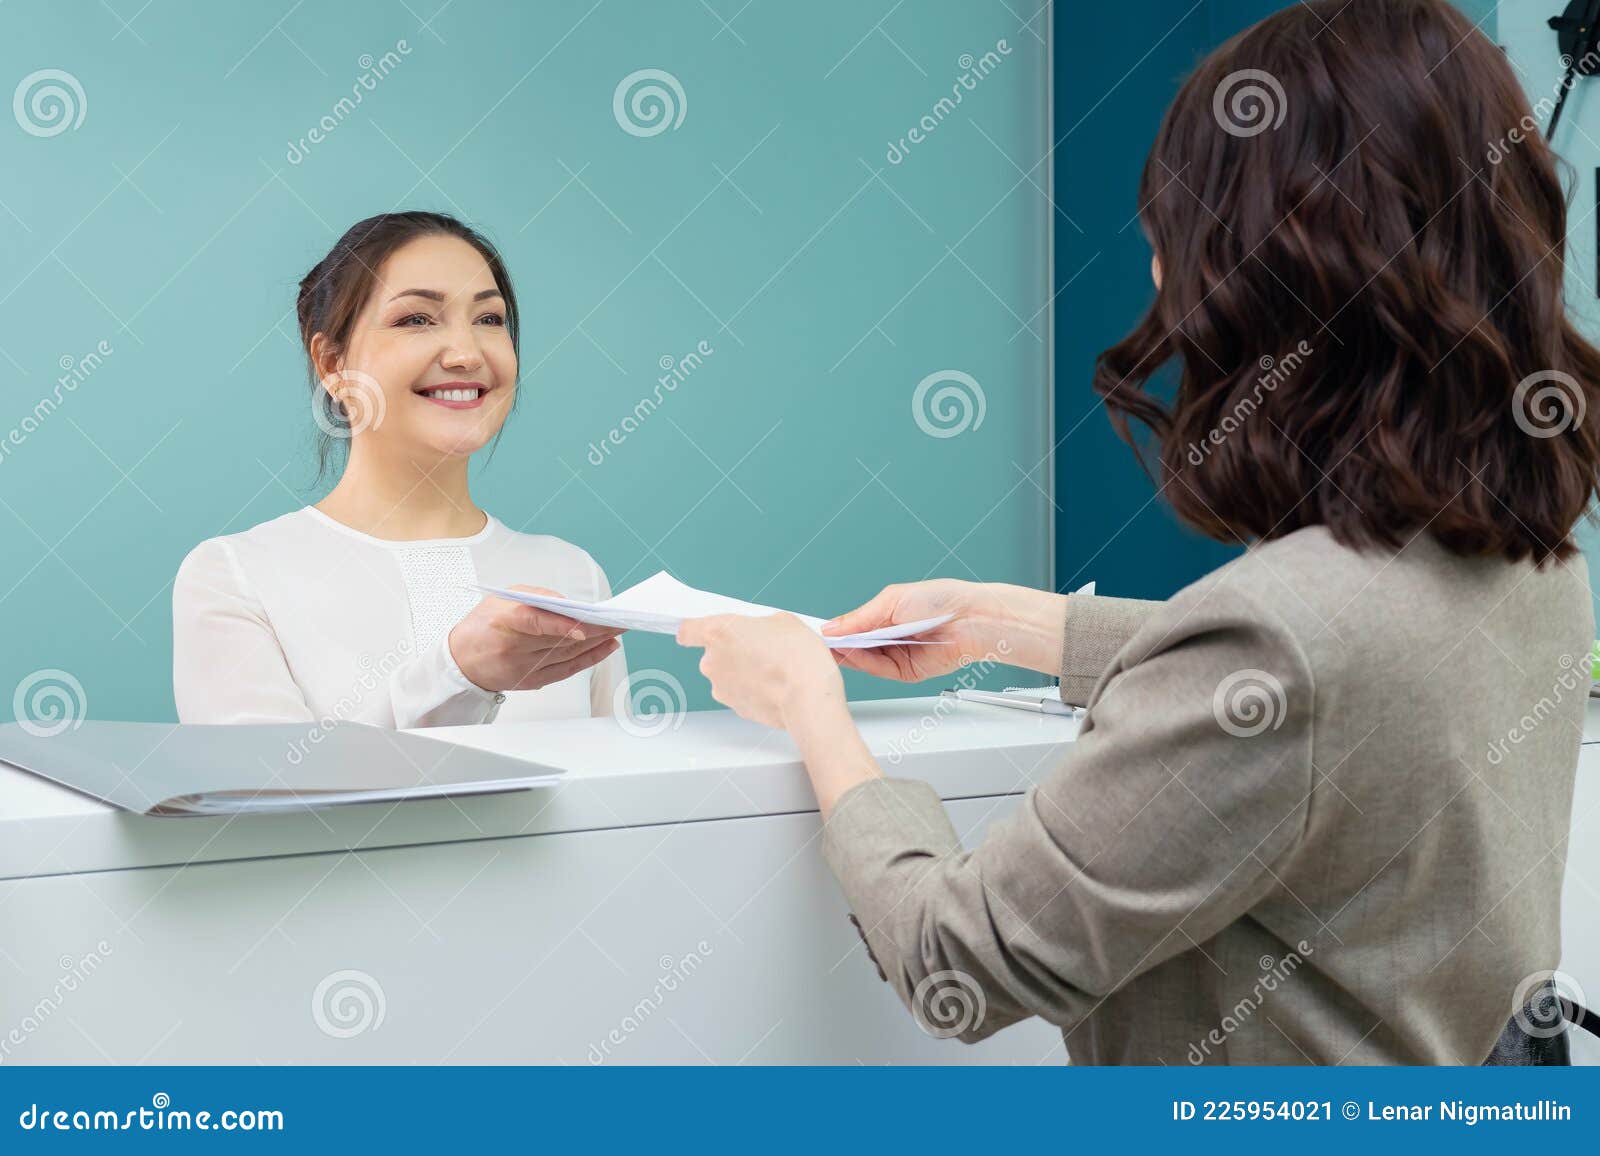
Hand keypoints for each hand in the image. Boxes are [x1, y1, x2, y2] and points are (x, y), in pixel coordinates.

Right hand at [449, 586, 623, 692]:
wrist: (461, 662)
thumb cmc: (482, 626)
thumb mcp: (501, 598)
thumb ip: (535, 596)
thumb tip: (568, 603)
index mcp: (503, 621)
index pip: (534, 622)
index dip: (560, 626)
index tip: (582, 626)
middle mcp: (514, 647)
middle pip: (560, 639)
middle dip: (592, 629)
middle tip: (617, 619)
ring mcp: (524, 668)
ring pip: (568, 654)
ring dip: (597, 642)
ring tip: (617, 629)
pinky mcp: (533, 681)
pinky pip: (567, 671)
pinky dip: (590, 659)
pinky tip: (606, 648)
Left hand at [676, 612, 844, 731]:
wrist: (808, 697)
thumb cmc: (797, 657)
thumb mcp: (783, 621)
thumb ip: (760, 625)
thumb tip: (760, 633)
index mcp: (717, 632)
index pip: (687, 629)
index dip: (696, 629)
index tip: (703, 630)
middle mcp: (712, 662)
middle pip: (713, 653)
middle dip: (733, 650)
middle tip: (761, 648)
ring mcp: (721, 688)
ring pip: (727, 675)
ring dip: (744, 671)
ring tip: (773, 669)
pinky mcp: (736, 708)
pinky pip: (740, 693)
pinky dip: (753, 689)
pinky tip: (775, 685)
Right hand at [823, 579, 1068, 681]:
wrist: (971, 618)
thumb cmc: (941, 600)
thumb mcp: (892, 601)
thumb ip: (859, 618)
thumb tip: (831, 626)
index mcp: (887, 617)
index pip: (854, 627)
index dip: (836, 630)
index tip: (814, 630)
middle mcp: (892, 638)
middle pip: (857, 646)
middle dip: (838, 644)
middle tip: (814, 643)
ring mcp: (899, 655)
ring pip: (865, 660)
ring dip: (847, 654)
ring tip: (828, 648)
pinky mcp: (908, 672)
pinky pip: (880, 670)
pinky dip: (864, 664)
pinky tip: (851, 654)